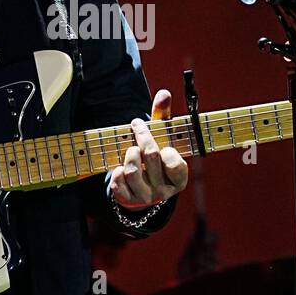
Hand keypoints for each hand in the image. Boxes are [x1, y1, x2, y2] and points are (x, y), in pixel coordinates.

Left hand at [109, 88, 189, 207]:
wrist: (142, 188)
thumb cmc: (155, 158)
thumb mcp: (163, 139)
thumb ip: (164, 117)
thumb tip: (163, 94)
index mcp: (179, 178)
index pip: (173, 159)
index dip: (161, 142)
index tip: (149, 128)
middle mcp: (165, 191)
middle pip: (151, 156)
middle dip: (142, 138)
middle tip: (137, 128)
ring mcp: (146, 197)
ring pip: (133, 171)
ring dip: (129, 154)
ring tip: (130, 150)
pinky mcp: (128, 201)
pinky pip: (118, 183)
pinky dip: (116, 172)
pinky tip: (120, 167)